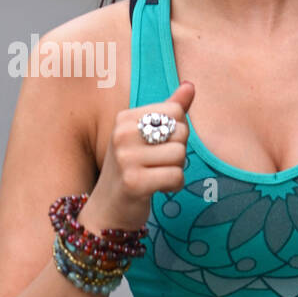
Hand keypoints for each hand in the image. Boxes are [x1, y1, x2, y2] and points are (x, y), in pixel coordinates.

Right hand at [78, 81, 194, 233]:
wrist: (107, 211)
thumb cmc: (130, 170)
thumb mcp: (145, 137)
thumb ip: (169, 110)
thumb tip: (191, 85)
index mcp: (124, 118)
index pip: (175, 111)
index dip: (177, 131)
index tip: (159, 147)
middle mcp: (122, 134)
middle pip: (180, 133)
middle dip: (177, 152)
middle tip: (157, 165)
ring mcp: (125, 158)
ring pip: (180, 155)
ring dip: (176, 171)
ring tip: (156, 177)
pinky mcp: (133, 182)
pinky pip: (176, 177)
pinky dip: (174, 186)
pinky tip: (158, 189)